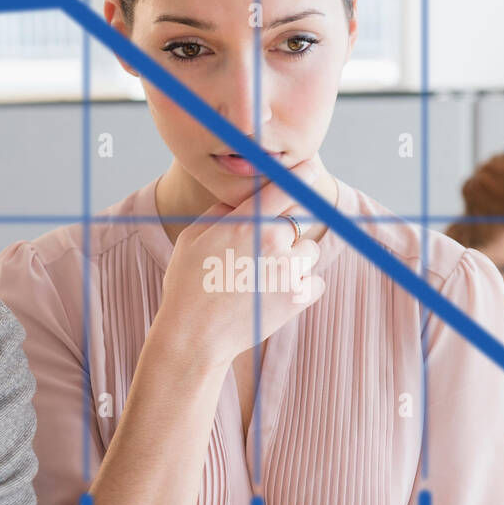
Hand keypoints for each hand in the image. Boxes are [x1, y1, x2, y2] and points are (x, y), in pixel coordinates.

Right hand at [156, 156, 327, 367]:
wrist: (194, 335)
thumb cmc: (188, 285)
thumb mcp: (193, 237)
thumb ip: (223, 212)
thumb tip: (244, 200)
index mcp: (247, 222)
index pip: (285, 186)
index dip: (301, 174)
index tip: (310, 169)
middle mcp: (273, 241)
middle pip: (300, 220)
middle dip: (287, 231)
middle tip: (261, 252)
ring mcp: (289, 270)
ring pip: (310, 251)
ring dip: (295, 259)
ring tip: (266, 276)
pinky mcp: (299, 298)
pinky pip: (316, 281)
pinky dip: (303, 286)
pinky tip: (277, 294)